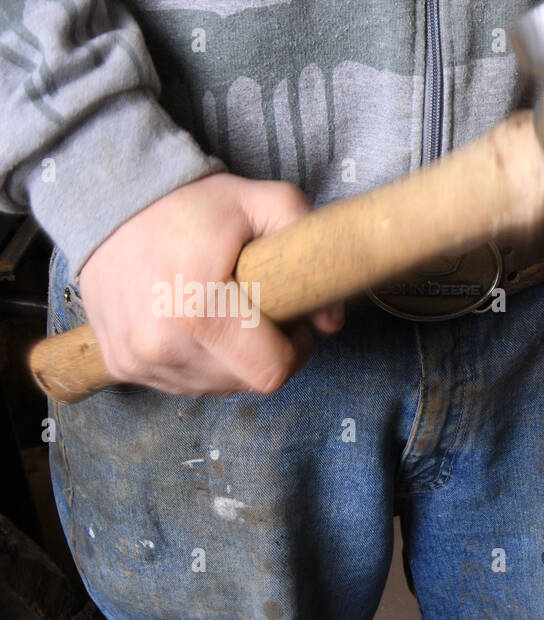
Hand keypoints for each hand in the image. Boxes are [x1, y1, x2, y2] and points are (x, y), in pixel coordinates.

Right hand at [77, 173, 343, 394]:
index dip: (294, 350)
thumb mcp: (264, 203)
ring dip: (230, 359)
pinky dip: (197, 360)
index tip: (289, 321)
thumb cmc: (192, 205)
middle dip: (263, 352)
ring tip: (219, 311)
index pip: (272, 372)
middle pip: (247, 383)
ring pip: (215, 386)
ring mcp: (138, 361)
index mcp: (198, 314)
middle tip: (255, 311)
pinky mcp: (122, 366)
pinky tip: (191, 322)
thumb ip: (311, 247)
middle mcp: (162, 347)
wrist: (107, 203)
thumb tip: (330, 322)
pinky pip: (182, 382)